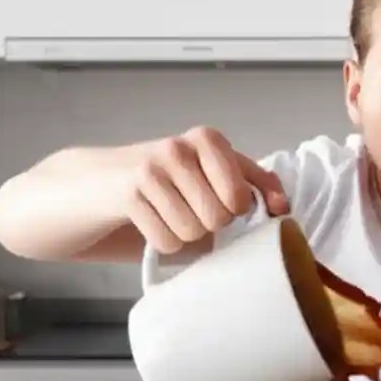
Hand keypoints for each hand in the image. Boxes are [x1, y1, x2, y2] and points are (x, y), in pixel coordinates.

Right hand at [123, 125, 288, 253]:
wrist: (97, 182)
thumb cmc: (167, 180)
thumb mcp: (214, 171)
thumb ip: (255, 183)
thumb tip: (282, 207)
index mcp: (207, 139)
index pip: (242, 196)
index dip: (234, 211)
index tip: (219, 201)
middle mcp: (179, 148)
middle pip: (218, 218)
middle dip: (207, 224)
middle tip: (188, 209)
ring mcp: (151, 169)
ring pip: (192, 231)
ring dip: (183, 234)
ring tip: (168, 213)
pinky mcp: (128, 195)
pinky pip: (165, 241)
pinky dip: (161, 242)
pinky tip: (149, 221)